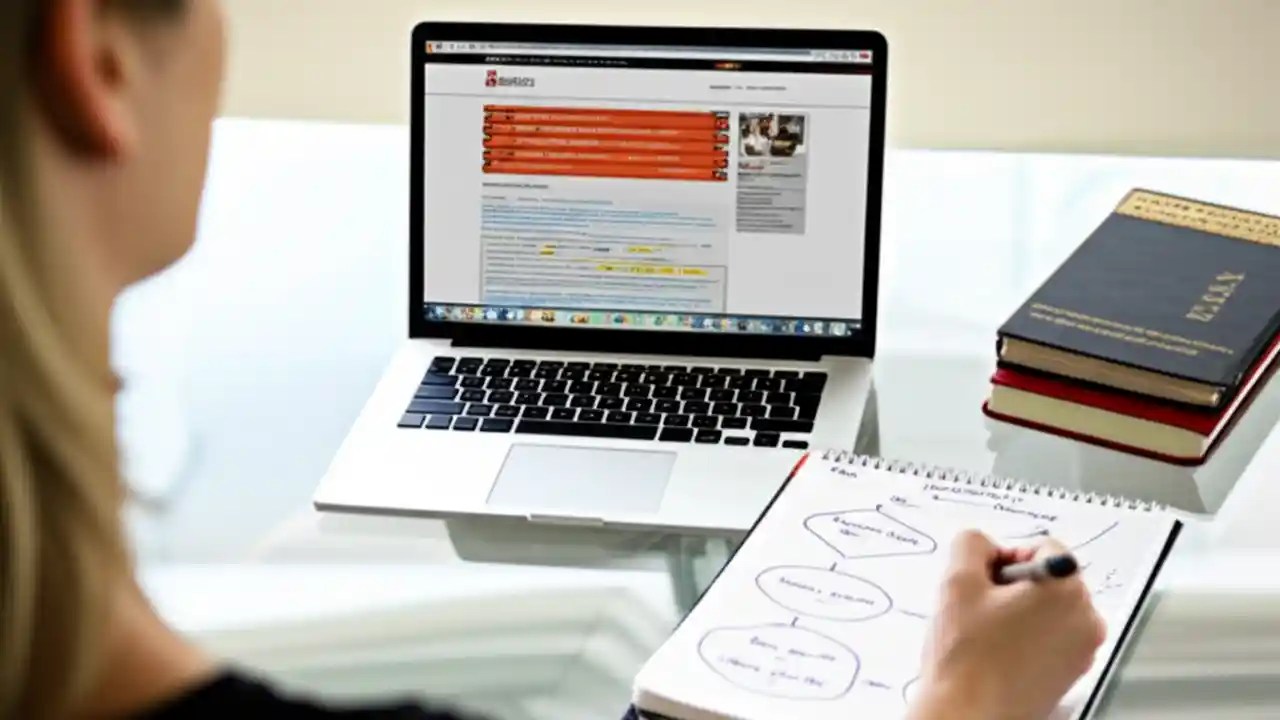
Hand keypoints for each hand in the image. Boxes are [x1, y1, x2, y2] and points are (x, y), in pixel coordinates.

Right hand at [907, 530, 1105, 719]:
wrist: (969, 716)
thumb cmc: (966, 656)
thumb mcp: (956, 582)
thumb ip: (971, 544)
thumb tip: (983, 544)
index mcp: (1066, 590)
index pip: (1042, 547)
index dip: (1005, 558)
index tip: (984, 581)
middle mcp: (1086, 619)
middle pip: (1050, 578)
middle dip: (1013, 585)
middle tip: (981, 608)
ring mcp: (1082, 650)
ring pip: (1050, 608)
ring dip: (1019, 611)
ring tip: (988, 632)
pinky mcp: (1071, 673)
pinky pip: (1052, 637)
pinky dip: (1027, 636)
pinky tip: (997, 652)